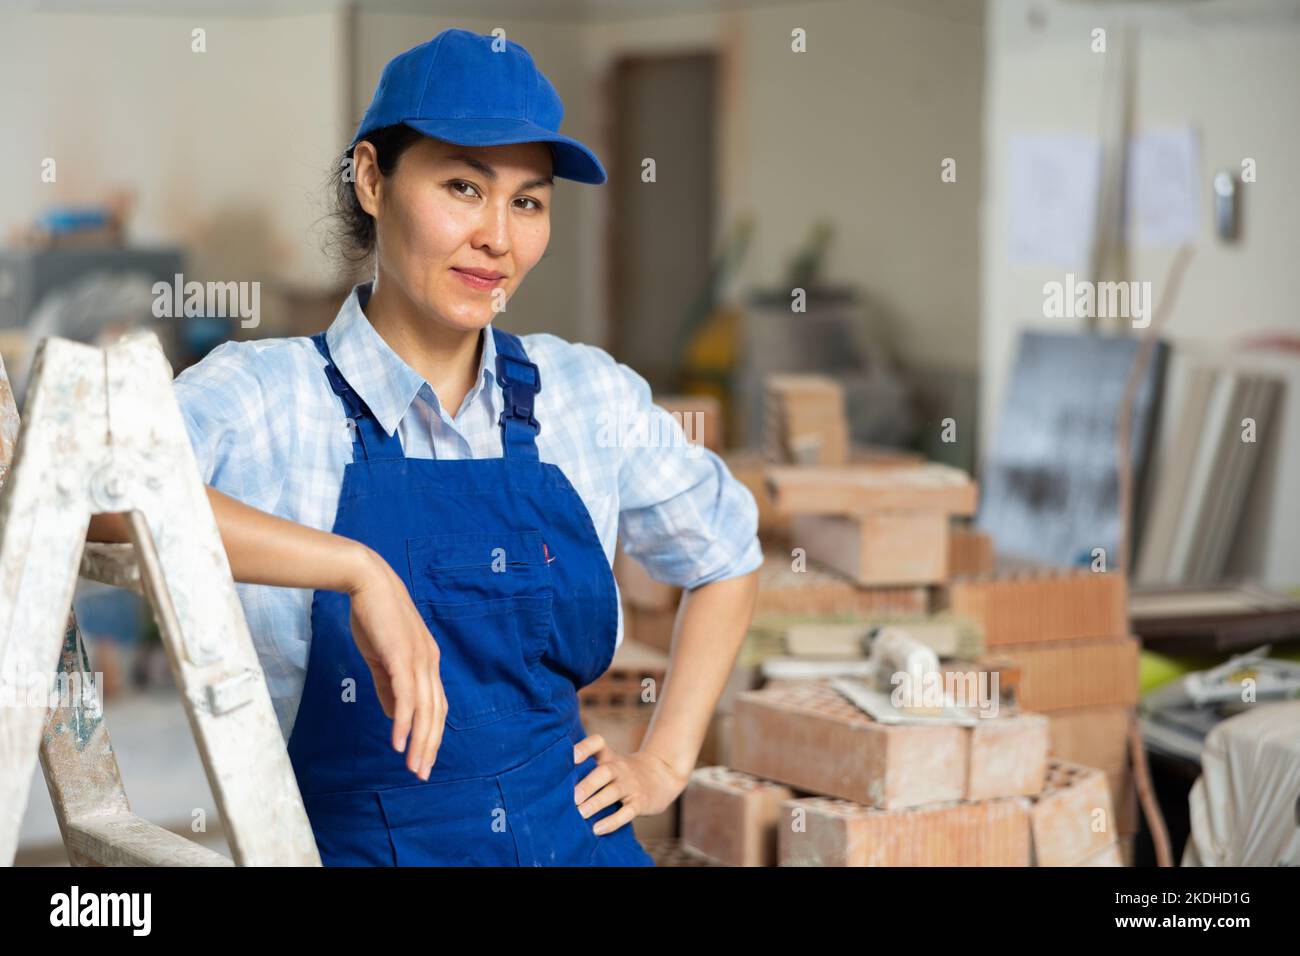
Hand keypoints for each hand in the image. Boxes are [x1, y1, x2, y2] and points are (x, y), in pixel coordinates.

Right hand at [346, 547, 447, 780]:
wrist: (367, 582)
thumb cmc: (374, 617)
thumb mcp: (382, 656)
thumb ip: (388, 685)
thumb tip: (394, 714)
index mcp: (427, 661)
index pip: (436, 705)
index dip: (432, 732)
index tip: (424, 756)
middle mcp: (429, 662)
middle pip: (436, 712)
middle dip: (430, 746)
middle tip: (422, 773)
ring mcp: (418, 659)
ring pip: (425, 709)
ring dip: (420, 741)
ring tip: (413, 766)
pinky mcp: (402, 656)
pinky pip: (407, 696)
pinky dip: (404, 722)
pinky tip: (398, 742)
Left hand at [572, 734, 688, 834]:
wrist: (662, 775)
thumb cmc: (624, 773)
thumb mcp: (611, 762)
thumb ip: (588, 769)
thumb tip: (555, 788)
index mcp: (609, 756)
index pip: (598, 743)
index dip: (585, 747)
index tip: (572, 757)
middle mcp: (620, 768)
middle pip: (604, 772)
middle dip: (588, 784)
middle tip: (573, 797)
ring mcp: (632, 785)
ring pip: (614, 792)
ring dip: (596, 803)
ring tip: (581, 813)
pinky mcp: (640, 802)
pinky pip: (627, 812)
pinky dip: (612, 822)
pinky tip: (597, 829)